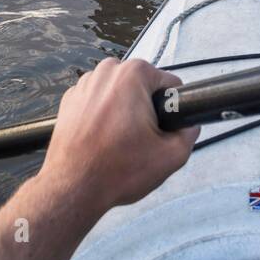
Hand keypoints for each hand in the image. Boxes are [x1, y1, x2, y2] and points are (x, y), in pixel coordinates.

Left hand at [38, 58, 198, 216]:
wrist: (73, 188)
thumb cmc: (118, 171)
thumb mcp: (170, 156)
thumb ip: (189, 134)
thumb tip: (190, 125)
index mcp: (133, 74)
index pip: (168, 84)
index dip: (170, 108)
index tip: (162, 129)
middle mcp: (107, 71)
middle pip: (141, 86)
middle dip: (146, 108)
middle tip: (142, 140)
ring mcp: (84, 83)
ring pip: (118, 92)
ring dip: (124, 111)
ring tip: (121, 142)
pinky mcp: (69, 99)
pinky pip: (97, 101)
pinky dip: (102, 115)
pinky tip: (102, 139)